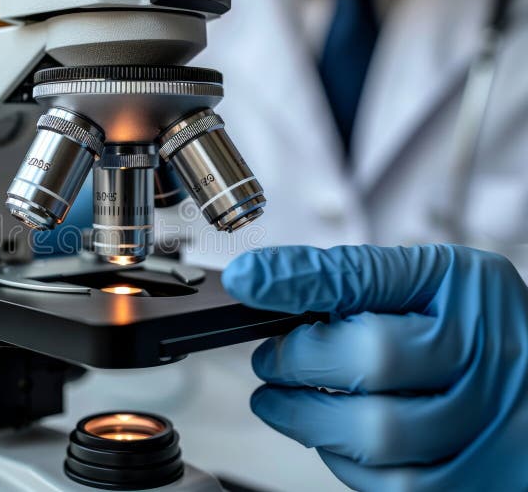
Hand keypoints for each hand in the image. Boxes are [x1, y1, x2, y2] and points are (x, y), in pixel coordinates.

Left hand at [222, 245, 527, 490]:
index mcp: (465, 287)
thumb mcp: (424, 283)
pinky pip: (392, 482)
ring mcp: (484, 421)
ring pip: (377, 432)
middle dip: (300, 359)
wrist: (526, 384)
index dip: (300, 279)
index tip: (247, 280)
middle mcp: (485, 352)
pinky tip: (331, 435)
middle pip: (373, 357)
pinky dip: (342, 459)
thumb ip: (349, 280)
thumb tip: (259, 279)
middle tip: (271, 358)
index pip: (369, 275)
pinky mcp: (472, 477)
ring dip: (305, 416)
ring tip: (279, 400)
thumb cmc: (470, 328)